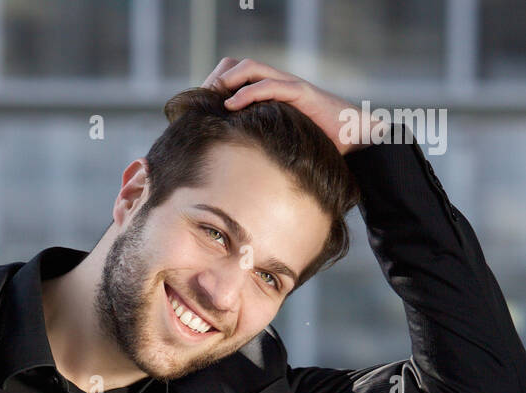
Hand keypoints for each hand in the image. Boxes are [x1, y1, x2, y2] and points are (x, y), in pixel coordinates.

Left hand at [201, 56, 389, 154]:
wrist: (354, 139)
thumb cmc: (319, 145)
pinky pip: (270, 85)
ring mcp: (289, 85)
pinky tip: (232, 105)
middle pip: (239, 65)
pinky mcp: (300, 93)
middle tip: (199, 101)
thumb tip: (235, 167)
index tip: (198, 107)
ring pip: (251, 68)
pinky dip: (248, 92)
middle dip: (216, 79)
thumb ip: (261, 145)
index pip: (237, 77)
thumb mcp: (282, 144)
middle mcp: (278, 84)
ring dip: (228, 80)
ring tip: (212, 97)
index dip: (216, 86)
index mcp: (271, 94)